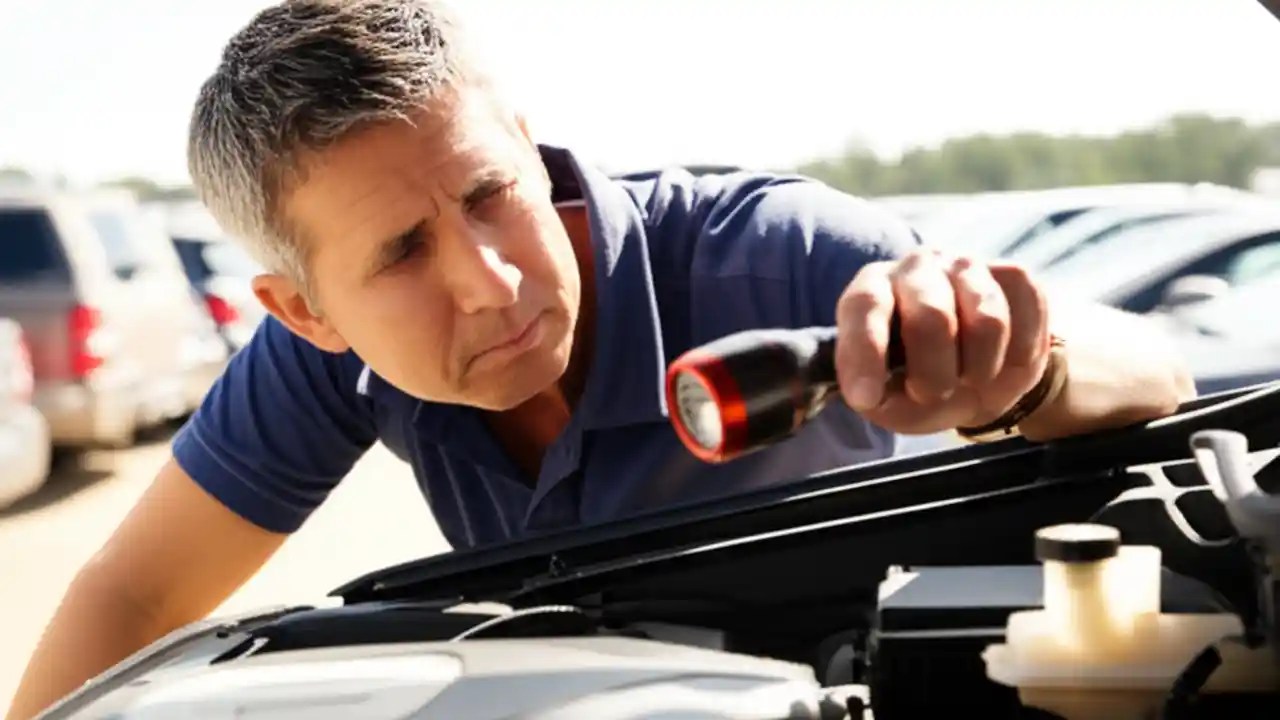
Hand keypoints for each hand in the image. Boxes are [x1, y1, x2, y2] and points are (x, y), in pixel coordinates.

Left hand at [834, 248, 1052, 434]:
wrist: (973, 377)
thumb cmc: (915, 385)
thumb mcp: (887, 402)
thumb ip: (876, 399)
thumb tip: (873, 394)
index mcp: (873, 289)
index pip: (866, 307)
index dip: (865, 353)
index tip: (866, 398)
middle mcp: (918, 266)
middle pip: (932, 316)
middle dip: (934, 376)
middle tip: (932, 396)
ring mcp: (968, 265)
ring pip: (988, 321)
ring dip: (981, 370)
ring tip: (970, 380)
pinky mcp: (1014, 275)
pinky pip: (1027, 316)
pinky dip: (1019, 358)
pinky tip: (1001, 364)